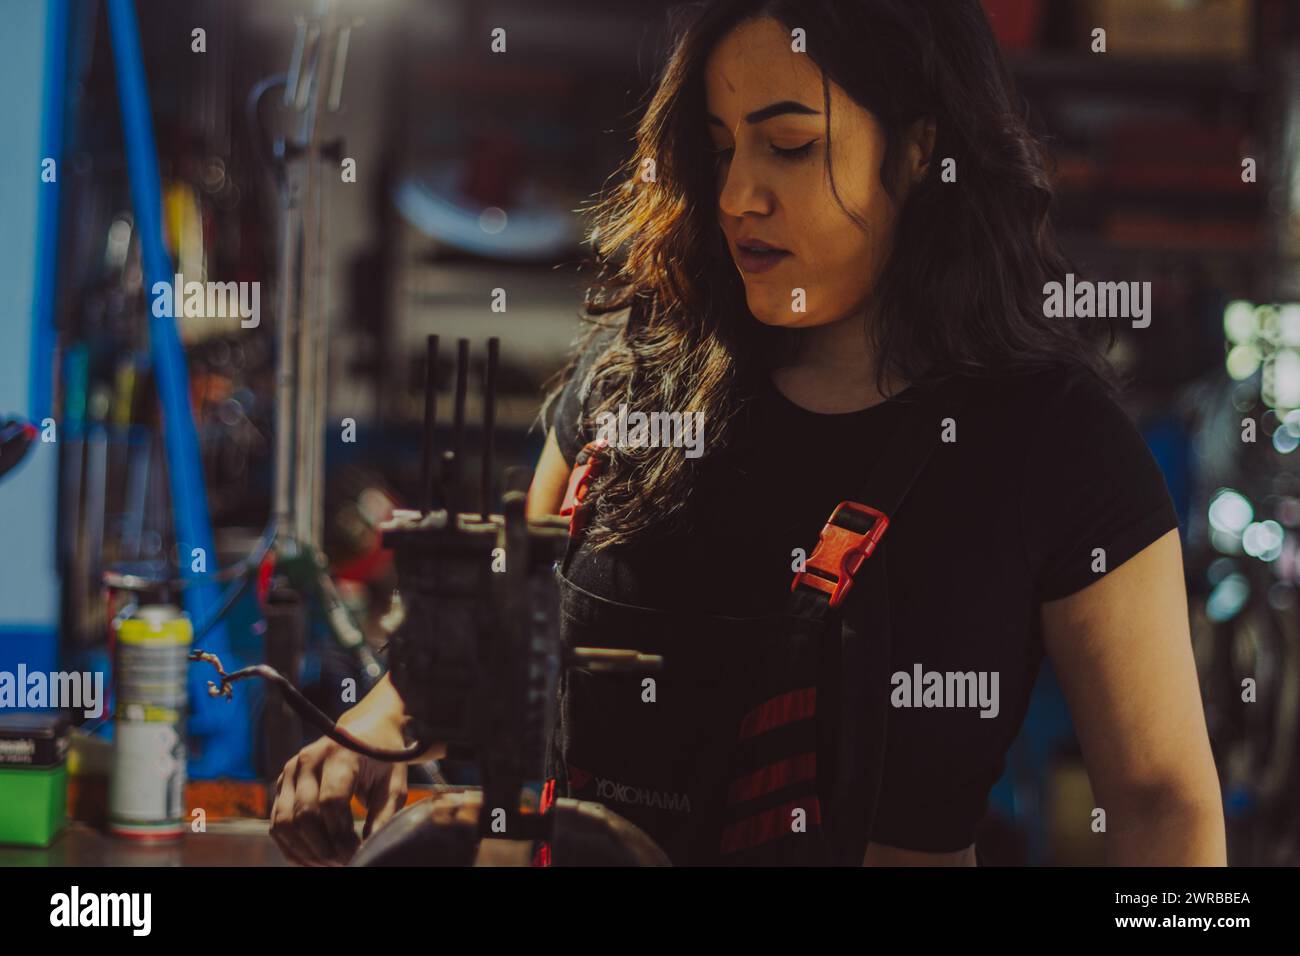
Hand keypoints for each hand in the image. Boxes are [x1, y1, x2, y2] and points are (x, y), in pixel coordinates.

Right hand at [269, 715, 408, 866]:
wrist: (365, 729)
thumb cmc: (383, 758)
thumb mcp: (393, 783)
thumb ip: (384, 815)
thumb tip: (370, 849)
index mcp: (340, 753)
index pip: (331, 801)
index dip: (341, 835)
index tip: (356, 853)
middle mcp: (309, 759)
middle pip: (305, 815)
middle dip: (324, 848)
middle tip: (344, 862)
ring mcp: (291, 771)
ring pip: (285, 823)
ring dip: (305, 851)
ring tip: (329, 864)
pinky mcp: (282, 784)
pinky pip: (277, 824)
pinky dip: (291, 847)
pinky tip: (312, 859)